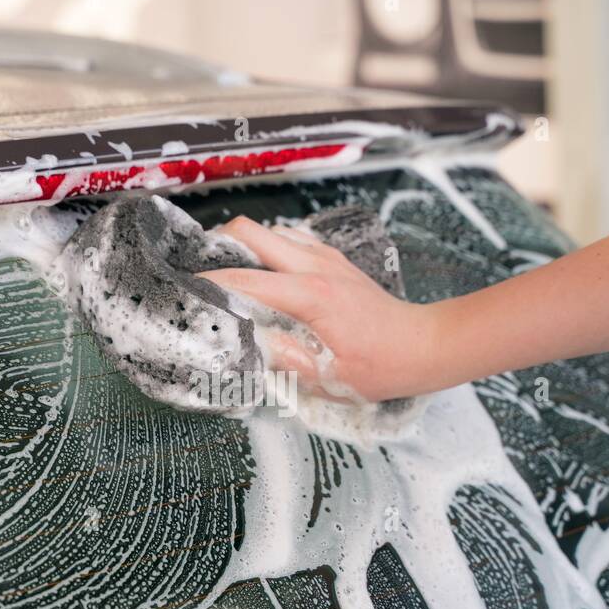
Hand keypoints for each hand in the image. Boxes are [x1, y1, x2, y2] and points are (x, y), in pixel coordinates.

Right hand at [198, 217, 435, 401]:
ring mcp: (326, 258)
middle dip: (218, 245)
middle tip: (200, 270)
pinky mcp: (334, 260)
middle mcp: (315, 265)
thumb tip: (248, 346)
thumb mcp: (328, 377)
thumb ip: (284, 360)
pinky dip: (271, 250)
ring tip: (228, 274)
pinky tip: (266, 276)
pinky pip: (292, 241)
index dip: (209, 282)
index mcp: (311, 294)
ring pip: (271, 232)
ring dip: (246, 246)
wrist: (424, 345)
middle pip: (252, 231)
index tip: (184, 287)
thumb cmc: (382, 366)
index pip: (245, 279)